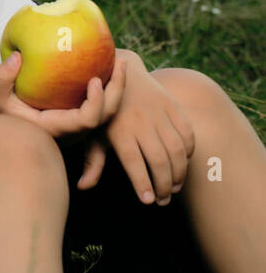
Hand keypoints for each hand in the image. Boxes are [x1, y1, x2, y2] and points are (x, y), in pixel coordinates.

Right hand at [0, 49, 125, 141]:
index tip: (95, 80)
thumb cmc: (4, 115)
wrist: (11, 131)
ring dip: (117, 87)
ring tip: (119, 62)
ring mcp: (80, 125)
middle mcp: (75, 131)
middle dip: (117, 90)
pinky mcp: (81, 117)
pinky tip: (107, 67)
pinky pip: (102, 105)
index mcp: (59, 128)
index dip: (97, 102)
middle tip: (119, 63)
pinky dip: (109, 88)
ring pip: (109, 111)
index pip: (88, 120)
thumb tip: (17, 56)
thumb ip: (1, 78)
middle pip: (107, 116)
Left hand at [75, 51, 195, 204]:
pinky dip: (189, 151)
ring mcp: (158, 113)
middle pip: (159, 160)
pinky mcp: (172, 106)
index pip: (134, 163)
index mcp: (119, 131)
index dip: (143, 183)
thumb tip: (82, 187)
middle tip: (164, 200)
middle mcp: (140, 122)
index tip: (148, 201)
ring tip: (175, 187)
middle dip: (164, 184)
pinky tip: (183, 163)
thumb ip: (93, 161)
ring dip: (180, 172)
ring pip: (177, 149)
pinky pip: (187, 133)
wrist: (118, 72)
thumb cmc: (104, 111)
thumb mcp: (94, 133)